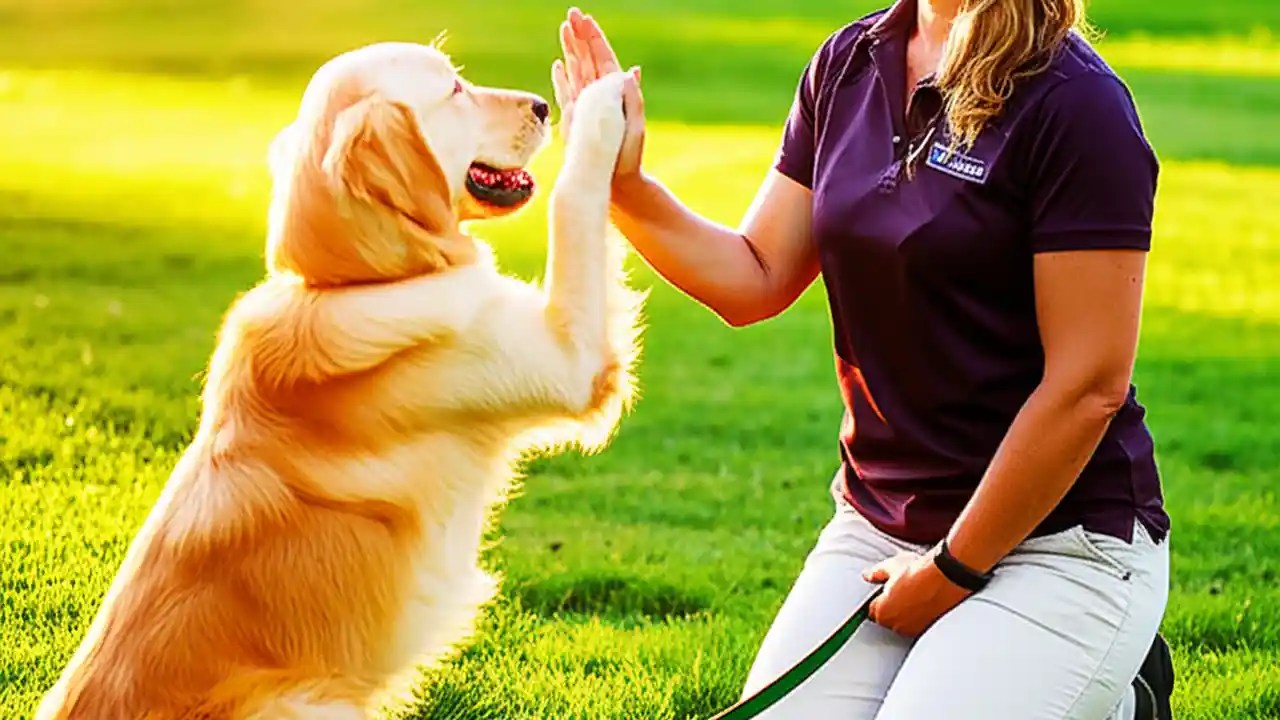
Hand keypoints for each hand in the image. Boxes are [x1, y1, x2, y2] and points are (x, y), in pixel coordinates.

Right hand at [552, 7, 645, 186]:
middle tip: (571, 14)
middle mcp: (599, 96)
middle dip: (579, 36)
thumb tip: (630, 71)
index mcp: (614, 93)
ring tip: (564, 29)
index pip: (603, 58)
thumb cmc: (627, 156)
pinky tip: (558, 64)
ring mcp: (586, 106)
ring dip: (570, 50)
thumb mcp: (633, 126)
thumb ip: (631, 98)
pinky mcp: (576, 119)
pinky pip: (566, 92)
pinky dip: (562, 77)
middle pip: (587, 59)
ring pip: (576, 71)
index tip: (585, 18)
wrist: (616, 182)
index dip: (594, 37)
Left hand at [864, 550, 971, 637]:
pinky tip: (927, 601)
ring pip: (905, 622)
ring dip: (908, 612)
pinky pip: (921, 623)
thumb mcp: (892, 566)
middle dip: (893, 606)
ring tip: (917, 594)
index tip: (885, 590)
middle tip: (903, 589)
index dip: (879, 598)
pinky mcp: (931, 629)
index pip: (872, 610)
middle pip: (889, 618)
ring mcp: (915, 629)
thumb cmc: (921, 572)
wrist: (948, 576)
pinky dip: (922, 615)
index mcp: (882, 612)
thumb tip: (869, 575)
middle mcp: (897, 626)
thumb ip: (876, 573)